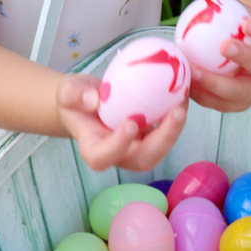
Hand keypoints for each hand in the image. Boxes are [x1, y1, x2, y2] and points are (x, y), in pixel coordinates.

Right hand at [56, 73, 186, 171]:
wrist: (87, 100)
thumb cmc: (75, 99)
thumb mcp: (67, 91)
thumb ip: (74, 94)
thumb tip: (94, 99)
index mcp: (93, 149)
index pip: (102, 157)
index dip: (118, 146)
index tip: (130, 124)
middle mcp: (118, 155)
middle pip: (142, 159)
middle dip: (163, 141)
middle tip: (176, 113)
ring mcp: (136, 148)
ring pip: (159, 149)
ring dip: (175, 130)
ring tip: (183, 103)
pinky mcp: (149, 136)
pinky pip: (165, 132)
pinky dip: (176, 116)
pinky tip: (184, 93)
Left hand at [188, 0, 250, 114]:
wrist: (241, 48)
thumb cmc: (238, 24)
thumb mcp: (235, 9)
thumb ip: (225, 0)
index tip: (246, 23)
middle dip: (246, 57)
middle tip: (223, 46)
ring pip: (244, 92)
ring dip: (218, 84)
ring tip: (195, 72)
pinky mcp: (241, 103)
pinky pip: (224, 104)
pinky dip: (205, 96)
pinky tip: (187, 84)